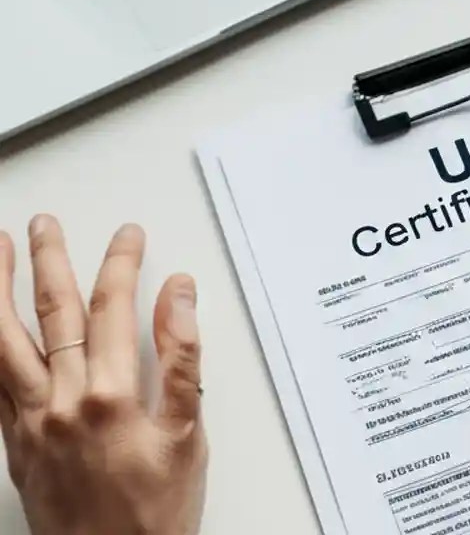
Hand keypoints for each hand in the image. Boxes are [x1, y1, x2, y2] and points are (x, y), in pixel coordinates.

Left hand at [0, 215, 206, 534]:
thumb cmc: (155, 511)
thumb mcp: (188, 434)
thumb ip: (183, 358)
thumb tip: (179, 297)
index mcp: (109, 396)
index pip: (112, 309)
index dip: (120, 264)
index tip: (127, 236)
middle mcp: (60, 402)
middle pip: (51, 313)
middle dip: (48, 261)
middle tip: (45, 226)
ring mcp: (30, 421)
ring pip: (3, 341)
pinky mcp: (14, 441)